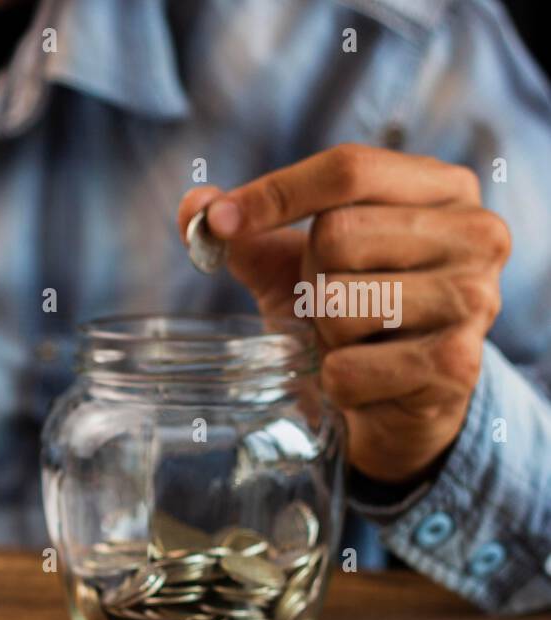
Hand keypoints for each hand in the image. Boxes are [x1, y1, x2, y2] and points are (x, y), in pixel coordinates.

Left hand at [178, 143, 510, 484]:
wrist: (392, 405)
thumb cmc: (348, 317)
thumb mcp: (293, 266)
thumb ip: (245, 233)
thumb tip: (192, 207)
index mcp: (442, 188)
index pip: (349, 168)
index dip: (275, 192)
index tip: (220, 222)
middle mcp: (474, 233)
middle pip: (337, 234)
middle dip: (310, 279)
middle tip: (331, 305)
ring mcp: (474, 299)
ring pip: (339, 302)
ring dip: (323, 335)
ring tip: (354, 342)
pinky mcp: (456, 365)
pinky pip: (347, 368)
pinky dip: (336, 382)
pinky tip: (367, 382)